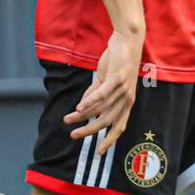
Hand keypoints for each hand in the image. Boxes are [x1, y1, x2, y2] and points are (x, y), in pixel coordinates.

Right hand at [64, 30, 143, 154]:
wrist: (127, 42)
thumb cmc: (117, 61)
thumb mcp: (105, 80)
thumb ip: (95, 93)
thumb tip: (82, 107)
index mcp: (126, 103)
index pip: (119, 127)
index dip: (110, 140)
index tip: (99, 152)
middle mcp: (127, 100)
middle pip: (107, 122)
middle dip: (90, 131)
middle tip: (74, 136)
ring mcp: (123, 90)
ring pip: (101, 109)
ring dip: (83, 116)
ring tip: (68, 119)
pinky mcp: (117, 79)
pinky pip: (102, 94)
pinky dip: (90, 102)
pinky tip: (79, 108)